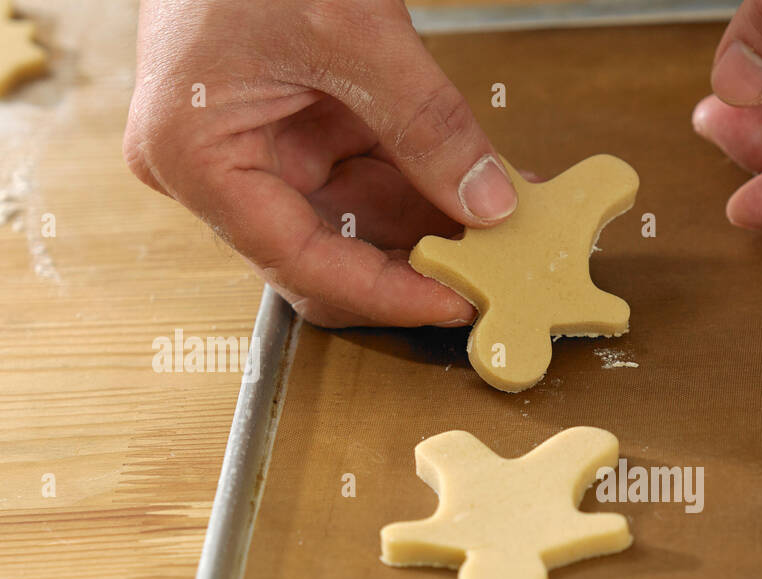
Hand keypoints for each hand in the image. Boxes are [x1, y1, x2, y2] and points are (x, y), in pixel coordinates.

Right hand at [124, 0, 514, 326]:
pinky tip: (483, 187)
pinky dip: (424, 181)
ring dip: (432, 225)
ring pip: (357, 218)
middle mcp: (217, 166)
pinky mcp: (294, 123)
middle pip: (329, 252)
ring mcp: (255, 145)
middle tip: (492, 275)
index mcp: (195, 157)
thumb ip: (427, 124)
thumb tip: (491, 204)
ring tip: (506, 230)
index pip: (300, 264)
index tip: (456, 305)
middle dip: (416, 262)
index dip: (386, 294)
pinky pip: (366, 172)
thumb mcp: (352, 31)